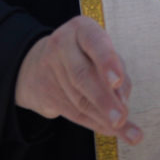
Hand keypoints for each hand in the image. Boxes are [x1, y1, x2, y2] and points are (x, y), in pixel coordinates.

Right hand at [15, 15, 142, 144]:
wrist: (36, 63)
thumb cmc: (82, 53)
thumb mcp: (99, 48)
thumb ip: (116, 68)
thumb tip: (123, 101)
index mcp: (81, 28)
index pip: (94, 42)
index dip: (106, 61)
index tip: (117, 81)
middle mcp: (62, 45)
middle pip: (82, 75)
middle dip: (103, 99)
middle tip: (121, 117)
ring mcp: (50, 69)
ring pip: (79, 99)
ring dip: (103, 117)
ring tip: (122, 128)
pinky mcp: (45, 93)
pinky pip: (73, 112)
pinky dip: (95, 123)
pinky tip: (111, 130)